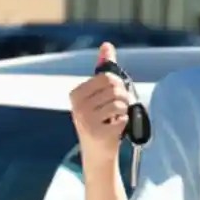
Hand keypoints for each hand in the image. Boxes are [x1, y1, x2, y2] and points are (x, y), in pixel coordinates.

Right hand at [68, 42, 129, 163]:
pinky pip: (122, 118)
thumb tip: (107, 46)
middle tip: (117, 110)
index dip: (117, 86)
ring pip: (120, 103)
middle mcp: (78, 106)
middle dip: (122, 99)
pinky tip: (114, 130)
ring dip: (123, 112)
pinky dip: (123, 123)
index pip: (107, 77)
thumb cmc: (100, 120)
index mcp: (76, 94)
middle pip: (115, 89)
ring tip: (114, 120)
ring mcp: (87, 120)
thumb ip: (102, 70)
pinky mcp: (98, 133)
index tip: (111, 98)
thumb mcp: (98, 94)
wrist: (97, 154)